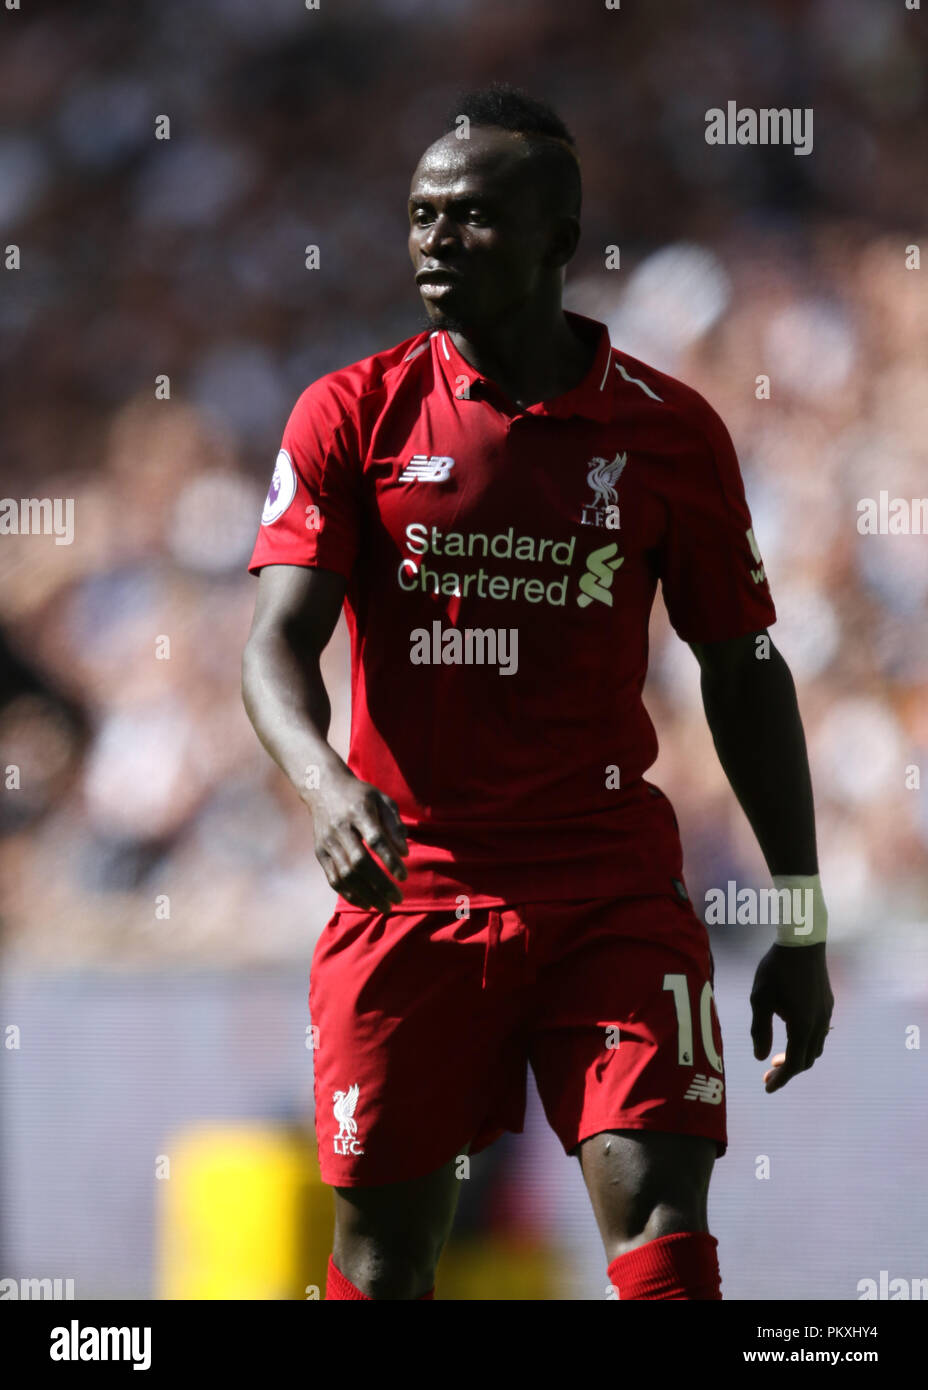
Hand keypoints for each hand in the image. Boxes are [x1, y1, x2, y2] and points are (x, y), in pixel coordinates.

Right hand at [306, 766, 408, 912]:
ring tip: (384, 907)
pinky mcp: (320, 853)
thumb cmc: (360, 796)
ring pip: (346, 874)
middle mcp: (340, 828)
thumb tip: (404, 853)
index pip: (375, 840)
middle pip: (360, 862)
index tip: (404, 876)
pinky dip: (350, 894)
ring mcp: (327, 842)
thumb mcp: (382, 800)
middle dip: (380, 884)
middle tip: (398, 899)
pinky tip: (366, 903)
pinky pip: (333, 878)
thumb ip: (395, 825)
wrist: (324, 788)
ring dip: (366, 894)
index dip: (390, 860)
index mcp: (358, 812)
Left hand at [750, 942, 833, 1092]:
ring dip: (798, 1056)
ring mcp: (826, 1013)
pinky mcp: (827, 1003)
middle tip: (768, 1074)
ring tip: (778, 1057)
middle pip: (807, 1059)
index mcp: (802, 1026)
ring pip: (815, 1046)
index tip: (767, 1087)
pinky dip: (805, 1042)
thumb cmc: (775, 969)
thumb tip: (760, 1057)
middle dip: (788, 1071)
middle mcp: (819, 1023)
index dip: (781, 1079)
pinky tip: (792, 1034)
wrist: (803, 942)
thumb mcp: (760, 998)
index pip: (795, 1063)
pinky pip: (820, 1032)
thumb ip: (760, 1029)